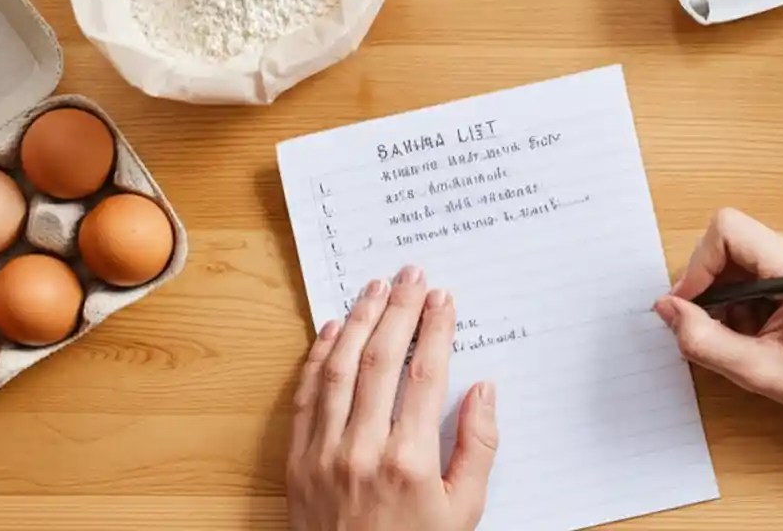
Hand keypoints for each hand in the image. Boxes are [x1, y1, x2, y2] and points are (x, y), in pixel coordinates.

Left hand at [287, 267, 497, 530]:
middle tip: (410, 275)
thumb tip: (484, 390)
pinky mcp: (297, 461)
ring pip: (340, 369)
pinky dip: (318, 357)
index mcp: (410, 461)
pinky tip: (333, 329)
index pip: (424, 375)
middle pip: (382, 360)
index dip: (435, 330)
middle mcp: (363, 449)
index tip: (442, 299)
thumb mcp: (463, 512)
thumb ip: (478, 448)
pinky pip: (306, 396)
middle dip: (398, 309)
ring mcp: (324, 453)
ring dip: (358, 321)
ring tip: (374, 288)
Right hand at [653, 208, 782, 431]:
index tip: (689, 306)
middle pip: (730, 244)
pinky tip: (763, 333)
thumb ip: (704, 340)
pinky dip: (747, 301)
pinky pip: (759, 268)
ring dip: (730, 300)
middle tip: (716, 334)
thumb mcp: (761, 371)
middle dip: (713, 290)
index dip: (697, 266)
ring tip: (748, 340)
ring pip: (741, 259)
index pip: (726, 229)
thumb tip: (666, 310)